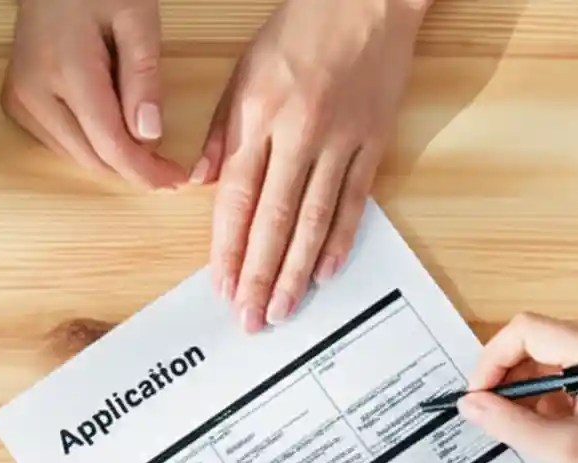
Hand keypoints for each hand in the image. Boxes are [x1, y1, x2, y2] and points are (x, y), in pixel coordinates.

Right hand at [2, 0, 186, 188]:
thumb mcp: (136, 17)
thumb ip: (144, 76)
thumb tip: (149, 135)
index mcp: (65, 70)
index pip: (109, 143)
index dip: (145, 171)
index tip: (175, 180)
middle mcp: (34, 93)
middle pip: (92, 158)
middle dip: (134, 170)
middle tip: (170, 170)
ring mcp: (20, 100)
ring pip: (76, 156)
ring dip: (114, 160)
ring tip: (147, 145)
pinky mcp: (17, 104)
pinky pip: (62, 143)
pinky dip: (92, 145)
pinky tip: (114, 125)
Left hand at [197, 0, 428, 331]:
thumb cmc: (301, 30)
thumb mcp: (244, 70)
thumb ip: (223, 131)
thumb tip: (203, 183)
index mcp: (260, 115)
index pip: (238, 197)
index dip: (229, 248)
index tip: (222, 285)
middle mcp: (299, 133)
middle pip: (275, 219)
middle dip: (261, 275)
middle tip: (252, 317)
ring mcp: (341, 141)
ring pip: (315, 219)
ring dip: (298, 270)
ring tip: (285, 308)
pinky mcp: (374, 142)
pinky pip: (356, 200)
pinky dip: (341, 238)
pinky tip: (327, 271)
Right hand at [457, 313, 577, 462]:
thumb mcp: (563, 449)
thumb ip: (510, 424)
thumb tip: (470, 404)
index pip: (525, 330)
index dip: (493, 360)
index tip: (479, 397)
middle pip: (537, 340)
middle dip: (508, 376)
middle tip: (493, 415)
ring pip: (551, 358)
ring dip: (528, 389)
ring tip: (525, 428)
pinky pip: (570, 373)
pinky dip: (550, 396)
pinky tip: (552, 429)